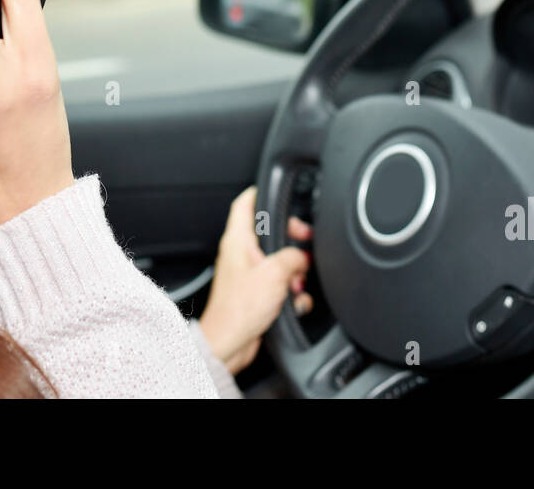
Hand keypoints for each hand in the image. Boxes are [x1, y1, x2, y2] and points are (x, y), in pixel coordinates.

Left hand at [197, 185, 312, 374]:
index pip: (245, 203)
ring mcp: (248, 274)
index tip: (278, 191)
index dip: (261, 192)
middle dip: (292, 239)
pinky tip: (292, 302)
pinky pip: (280, 284)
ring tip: (295, 283)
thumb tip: (303, 256)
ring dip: (294, 272)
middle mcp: (241, 254)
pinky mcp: (255, 293)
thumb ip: (293, 257)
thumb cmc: (238, 310)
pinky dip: (290, 292)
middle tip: (304, 243)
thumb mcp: (274, 273)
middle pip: (271, 232)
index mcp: (238, 240)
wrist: (229, 343)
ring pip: (280, 260)